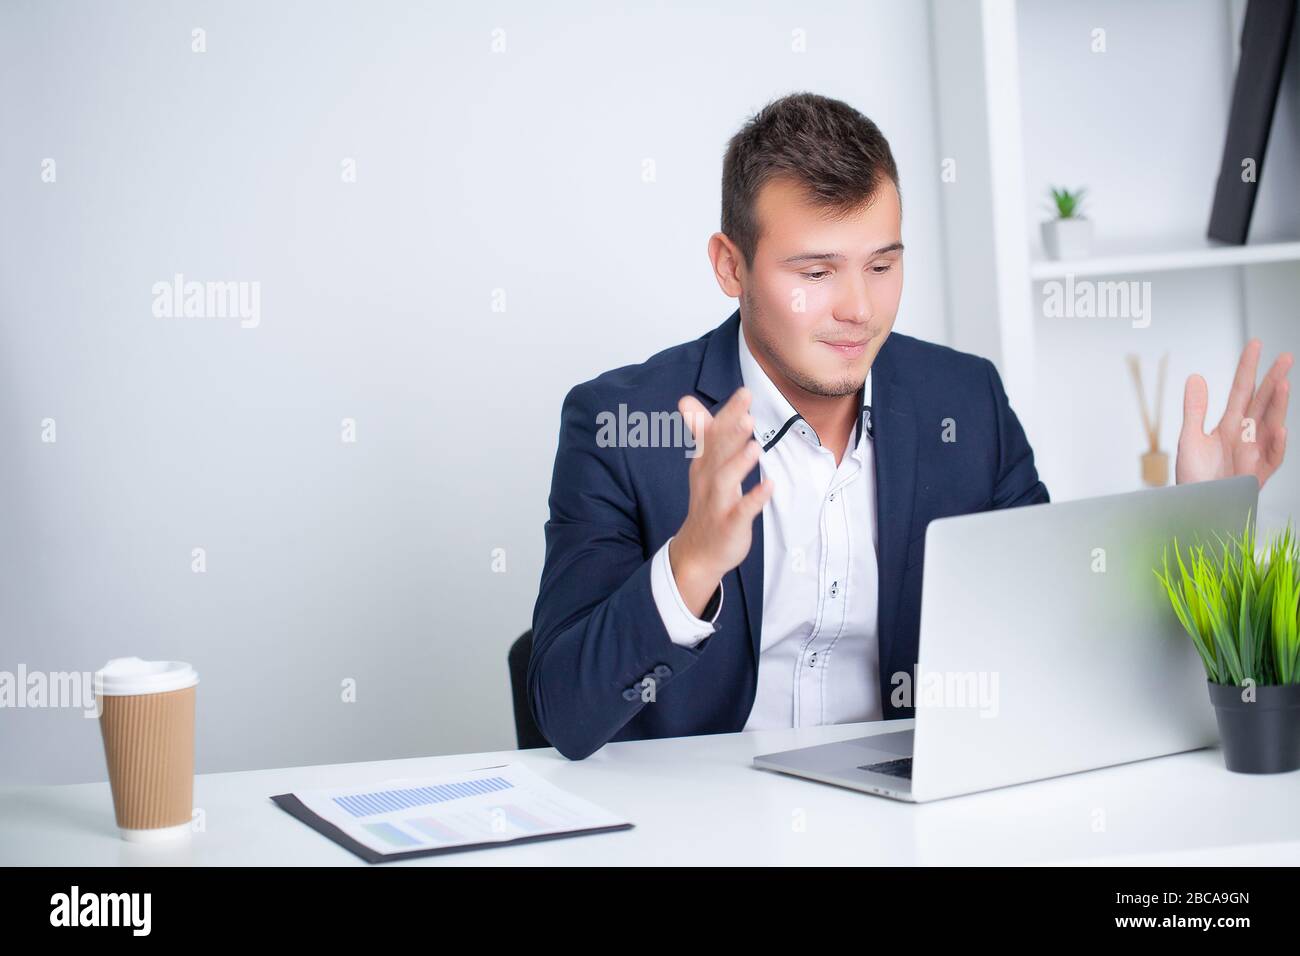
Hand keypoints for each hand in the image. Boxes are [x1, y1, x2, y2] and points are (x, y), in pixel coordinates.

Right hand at [669, 387, 773, 616]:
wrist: (698, 551)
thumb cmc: (708, 501)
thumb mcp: (703, 464)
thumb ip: (702, 431)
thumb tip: (686, 399)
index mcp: (705, 463)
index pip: (715, 434)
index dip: (729, 414)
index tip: (744, 393)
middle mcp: (709, 479)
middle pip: (719, 452)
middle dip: (732, 432)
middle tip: (747, 411)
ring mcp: (718, 503)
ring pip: (727, 480)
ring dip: (739, 463)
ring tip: (755, 445)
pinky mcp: (730, 524)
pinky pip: (742, 511)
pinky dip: (754, 498)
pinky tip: (769, 486)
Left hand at [1176, 339, 1291, 489]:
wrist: (1195, 505)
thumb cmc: (1194, 476)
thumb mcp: (1190, 438)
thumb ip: (1194, 409)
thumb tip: (1195, 376)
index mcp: (1230, 423)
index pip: (1242, 390)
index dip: (1248, 367)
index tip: (1256, 343)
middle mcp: (1246, 434)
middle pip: (1263, 402)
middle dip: (1274, 380)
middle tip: (1285, 356)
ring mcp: (1255, 452)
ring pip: (1271, 423)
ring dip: (1279, 405)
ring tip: (1282, 383)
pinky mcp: (1259, 472)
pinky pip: (1272, 456)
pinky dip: (1276, 443)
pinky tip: (1278, 427)